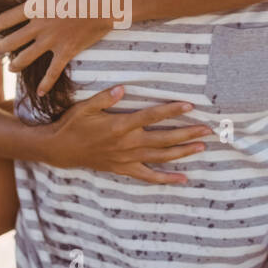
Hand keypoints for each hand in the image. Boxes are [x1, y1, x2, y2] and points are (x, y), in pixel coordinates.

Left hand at [0, 0, 116, 95]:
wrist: (107, 2)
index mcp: (36, 6)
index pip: (8, 18)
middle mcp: (39, 26)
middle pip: (13, 41)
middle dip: (2, 47)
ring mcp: (52, 41)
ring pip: (27, 58)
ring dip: (16, 64)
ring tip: (11, 68)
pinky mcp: (67, 51)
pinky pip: (53, 72)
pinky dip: (45, 83)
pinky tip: (39, 91)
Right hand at [41, 84, 210, 183]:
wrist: (60, 150)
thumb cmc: (73, 125)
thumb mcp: (85, 107)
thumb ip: (104, 98)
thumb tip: (122, 88)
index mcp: (120, 126)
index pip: (151, 116)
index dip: (171, 110)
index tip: (189, 105)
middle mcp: (127, 143)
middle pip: (163, 138)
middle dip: (187, 133)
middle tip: (207, 130)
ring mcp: (127, 158)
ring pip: (160, 157)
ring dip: (182, 152)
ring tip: (201, 147)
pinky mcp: (123, 169)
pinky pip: (148, 177)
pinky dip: (166, 179)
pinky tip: (182, 179)